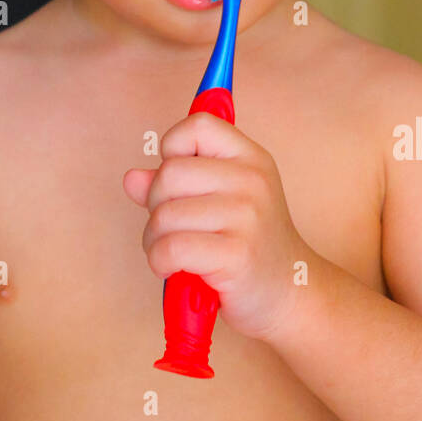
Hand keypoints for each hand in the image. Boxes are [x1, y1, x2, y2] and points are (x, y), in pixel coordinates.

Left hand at [123, 110, 312, 344]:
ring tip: (172, 253)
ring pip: (164, 215)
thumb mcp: (221, 202)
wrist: (290, 294)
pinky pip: (171, 248)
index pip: (198, 126)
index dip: (173, 149)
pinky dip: (160, 261)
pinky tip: (173, 269)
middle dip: (155, 205)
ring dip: (154, 240)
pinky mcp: (236, 254)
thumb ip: (176, 186)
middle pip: (170, 173)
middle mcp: (252, 180)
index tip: (179, 181)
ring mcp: (247, 216)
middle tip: (170, 228)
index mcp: (250, 158)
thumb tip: (132, 178)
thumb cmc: (248, 244)